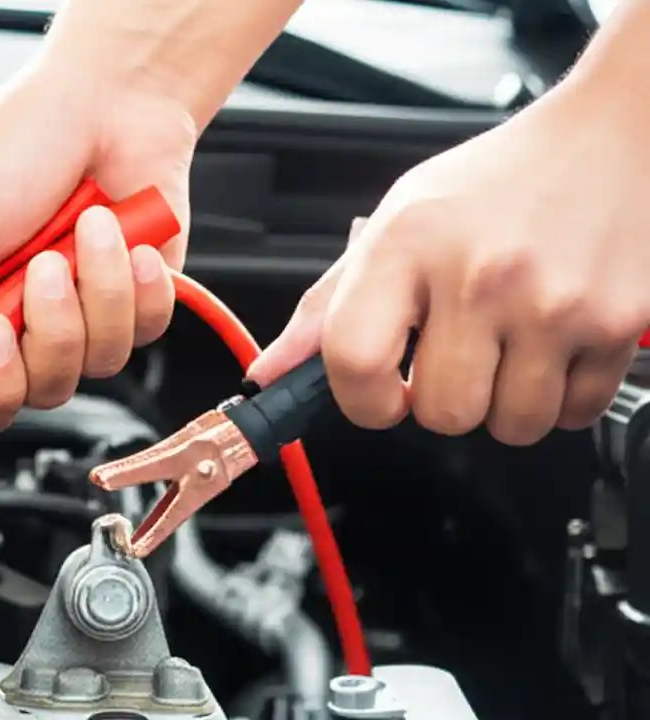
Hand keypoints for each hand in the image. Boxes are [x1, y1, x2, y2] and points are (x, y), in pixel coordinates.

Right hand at [0, 60, 196, 474]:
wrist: (110, 102)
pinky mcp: (135, 310)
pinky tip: (126, 244)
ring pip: (84, 365)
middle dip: (30, 345)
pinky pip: (138, 334)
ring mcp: (78, 322)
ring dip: (89, 296)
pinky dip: (134, 286)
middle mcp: (17, 325)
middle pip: (15, 396)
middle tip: (25, 289)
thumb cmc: (25, 142)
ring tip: (85, 233)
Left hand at [247, 79, 649, 445]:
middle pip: (441, 413)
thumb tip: (273, 369)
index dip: (361, 399)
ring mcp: (552, 303)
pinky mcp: (616, 324)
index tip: (380, 395)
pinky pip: (574, 414)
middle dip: (444, 401)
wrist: (616, 136)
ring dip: (506, 404)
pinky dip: (562, 397)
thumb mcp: (400, 220)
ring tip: (510, 346)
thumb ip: (329, 302)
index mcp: (408, 245)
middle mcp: (479, 275)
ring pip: (510, 426)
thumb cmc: (500, 180)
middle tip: (459, 355)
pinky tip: (555, 345)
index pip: (352, 361)